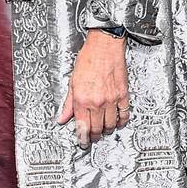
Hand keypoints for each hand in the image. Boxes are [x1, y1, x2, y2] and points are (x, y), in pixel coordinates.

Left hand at [57, 30, 129, 149]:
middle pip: (97, 128)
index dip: (82, 138)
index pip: (82, 126)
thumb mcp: (72, 81)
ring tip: (104, 130)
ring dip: (107, 130)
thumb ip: (68, 103)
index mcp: (82, 100)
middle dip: (94, 136)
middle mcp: (97, 102)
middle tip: (92, 138)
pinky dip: (121, 121)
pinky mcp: (123, 95)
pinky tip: (118, 122)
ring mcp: (111, 99)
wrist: (105, 46)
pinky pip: (124, 114)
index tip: (83, 141)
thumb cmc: (88, 59)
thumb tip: (63, 117)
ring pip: (110, 124)